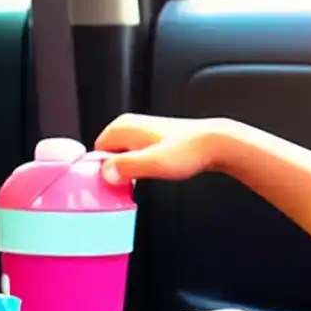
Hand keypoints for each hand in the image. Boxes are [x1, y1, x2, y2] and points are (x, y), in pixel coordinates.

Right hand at [95, 114, 232, 183]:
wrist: (215, 143)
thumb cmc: (189, 150)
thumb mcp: (154, 163)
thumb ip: (127, 167)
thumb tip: (106, 173)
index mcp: (122, 127)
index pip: (94, 153)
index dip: (103, 172)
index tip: (116, 184)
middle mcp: (128, 126)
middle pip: (107, 157)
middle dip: (116, 173)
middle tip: (132, 184)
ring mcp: (139, 132)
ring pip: (121, 159)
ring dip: (129, 173)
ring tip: (145, 180)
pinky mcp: (151, 140)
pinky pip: (134, 158)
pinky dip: (139, 169)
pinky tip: (152, 175)